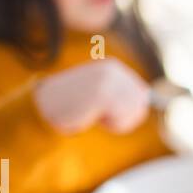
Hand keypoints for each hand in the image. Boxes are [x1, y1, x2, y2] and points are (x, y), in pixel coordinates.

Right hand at [34, 59, 150, 134]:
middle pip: (141, 106)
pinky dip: (109, 125)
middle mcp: (115, 69)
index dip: (129, 111)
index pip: (144, 96)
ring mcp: (109, 80)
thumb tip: (147, 100)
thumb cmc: (74, 105)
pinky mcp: (103, 93)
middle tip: (98, 112)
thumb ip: (126, 97)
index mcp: (116, 67)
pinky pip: (121, 120)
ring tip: (94, 112)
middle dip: (124, 118)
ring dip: (115, 122)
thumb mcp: (104, 97)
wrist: (46, 104)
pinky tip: (91, 114)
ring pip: (133, 114)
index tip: (106, 107)